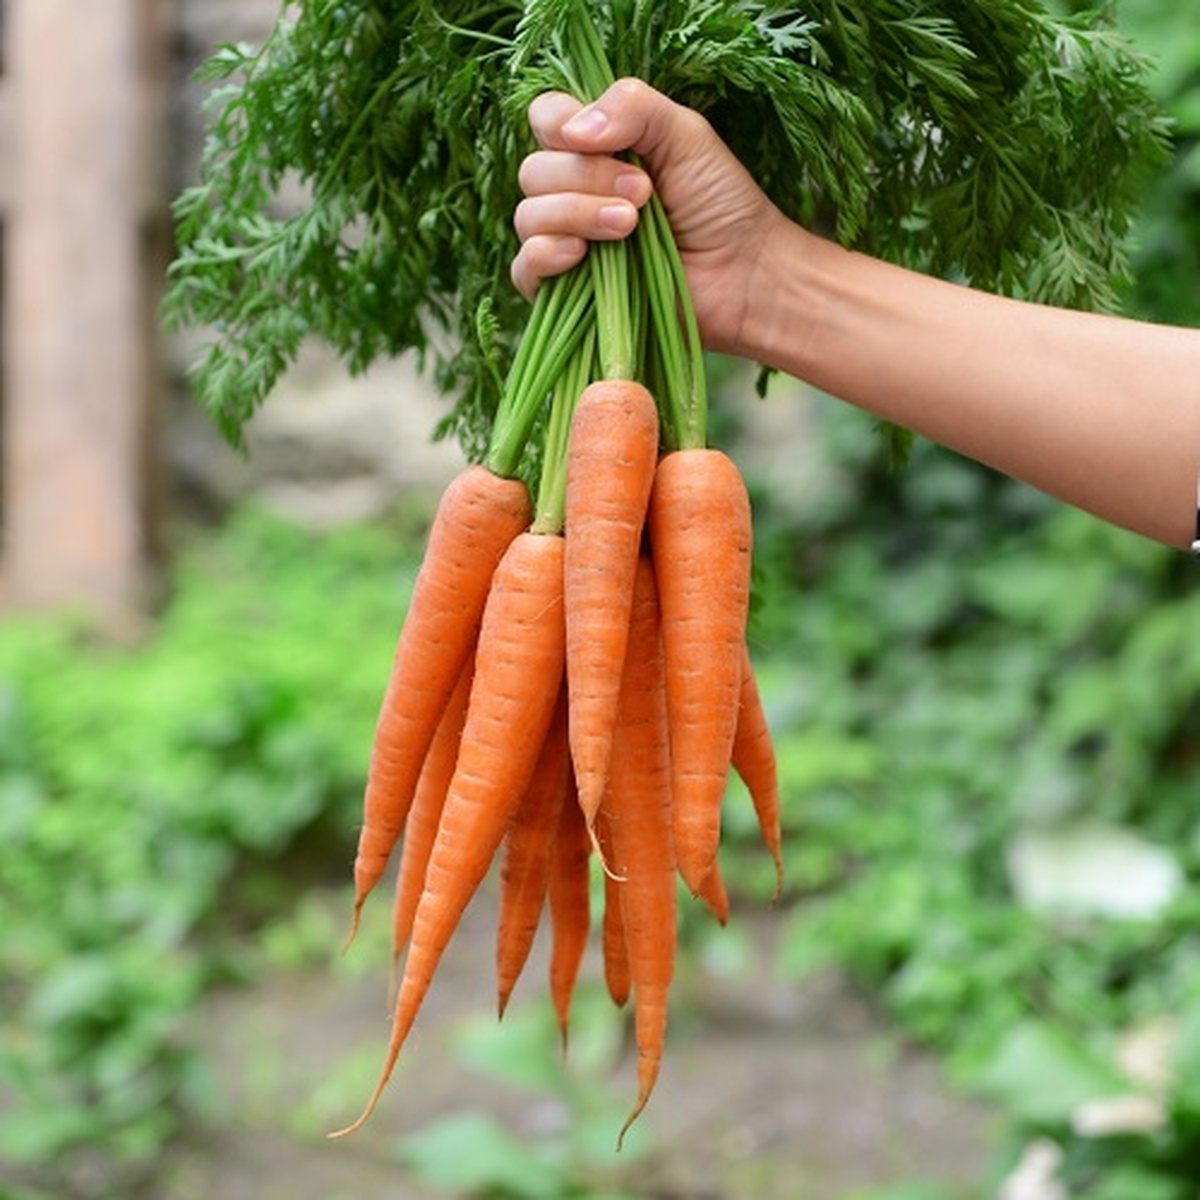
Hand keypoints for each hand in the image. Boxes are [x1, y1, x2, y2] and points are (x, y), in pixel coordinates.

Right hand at [511, 78, 783, 356]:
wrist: (741, 274)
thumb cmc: (719, 203)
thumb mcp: (686, 134)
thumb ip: (634, 107)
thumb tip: (572, 130)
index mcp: (595, 148)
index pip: (545, 119)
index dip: (559, 124)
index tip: (601, 140)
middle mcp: (572, 192)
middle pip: (534, 171)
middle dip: (586, 177)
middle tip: (643, 194)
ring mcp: (566, 242)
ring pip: (528, 217)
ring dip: (577, 214)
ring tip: (630, 226)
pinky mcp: (566, 292)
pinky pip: (524, 269)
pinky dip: (545, 255)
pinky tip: (581, 255)